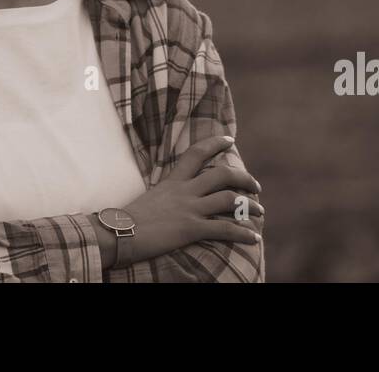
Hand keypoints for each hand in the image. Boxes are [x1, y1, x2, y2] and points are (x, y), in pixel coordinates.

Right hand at [115, 135, 262, 265]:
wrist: (118, 232)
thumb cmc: (128, 219)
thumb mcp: (150, 198)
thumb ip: (166, 194)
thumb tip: (171, 196)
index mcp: (173, 181)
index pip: (196, 153)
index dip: (215, 144)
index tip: (229, 140)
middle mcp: (184, 191)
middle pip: (221, 175)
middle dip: (244, 178)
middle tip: (256, 186)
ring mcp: (188, 209)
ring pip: (228, 200)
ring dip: (249, 206)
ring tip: (261, 211)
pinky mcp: (190, 229)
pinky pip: (224, 229)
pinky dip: (243, 233)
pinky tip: (254, 238)